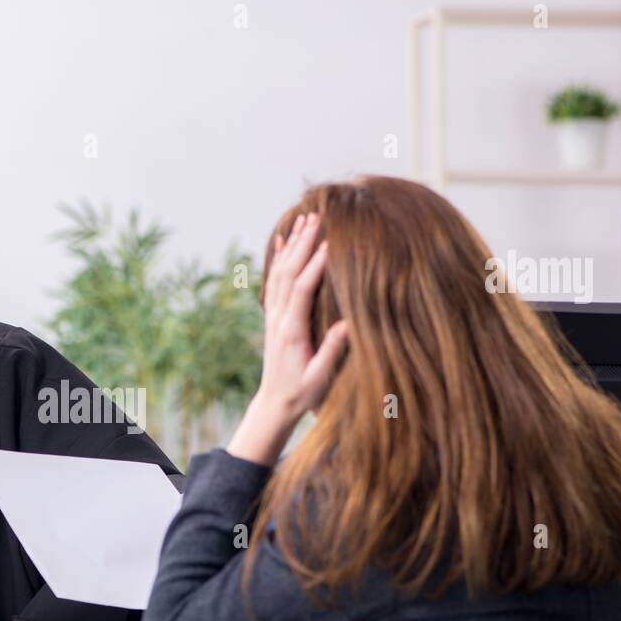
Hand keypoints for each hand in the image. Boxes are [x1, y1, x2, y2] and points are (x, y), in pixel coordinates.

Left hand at [227, 212, 348, 465]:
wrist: (274, 403)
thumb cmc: (301, 393)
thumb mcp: (320, 377)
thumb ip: (331, 352)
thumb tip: (347, 325)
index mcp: (291, 331)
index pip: (303, 290)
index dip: (315, 265)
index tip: (329, 243)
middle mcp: (279, 318)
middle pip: (289, 273)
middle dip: (303, 244)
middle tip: (316, 216)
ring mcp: (273, 316)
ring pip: (280, 272)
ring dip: (293, 244)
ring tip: (304, 219)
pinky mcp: (273, 316)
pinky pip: (274, 280)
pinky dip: (279, 258)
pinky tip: (284, 239)